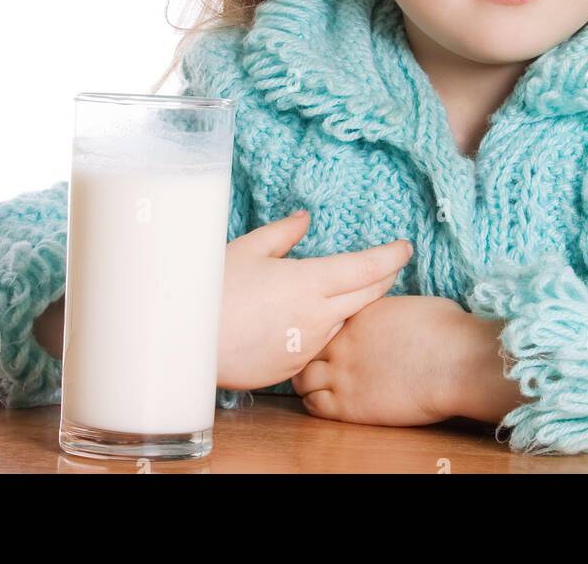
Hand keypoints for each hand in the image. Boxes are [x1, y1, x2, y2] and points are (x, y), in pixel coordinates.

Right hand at [216, 211, 412, 392]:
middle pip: (368, 296)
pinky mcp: (292, 369)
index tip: (406, 247)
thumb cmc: (211, 289)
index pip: (367, 268)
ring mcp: (307, 347)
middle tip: (390, 264)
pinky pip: (319, 343)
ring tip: (349, 288)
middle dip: (384, 277)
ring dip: (352, 303)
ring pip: (344, 320)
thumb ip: (283, 234)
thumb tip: (306, 218)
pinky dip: (323, 326)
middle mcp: (318, 317)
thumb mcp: (247, 250)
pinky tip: (308, 318)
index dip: (392, 256)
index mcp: (310, 283)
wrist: (181, 346)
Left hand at [290, 294, 475, 427]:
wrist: (455, 362)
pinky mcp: (347, 405)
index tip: (331, 337)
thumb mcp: (408, 306)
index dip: (325, 329)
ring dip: (308, 380)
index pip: (323, 318)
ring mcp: (342, 373)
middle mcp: (342, 340)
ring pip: (302, 378)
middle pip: (305, 347)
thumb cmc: (446, 330)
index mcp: (357, 312)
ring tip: (321, 384)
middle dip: (309, 353)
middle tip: (321, 361)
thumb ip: (387, 311)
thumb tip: (392, 319)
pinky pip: (313, 405)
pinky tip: (328, 402)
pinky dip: (315, 403)